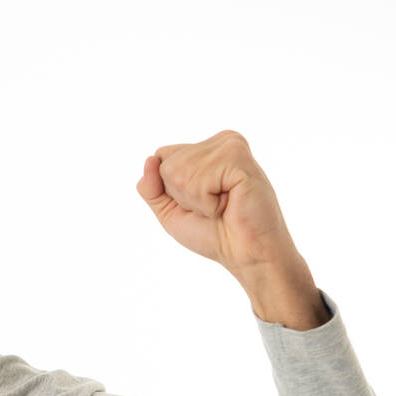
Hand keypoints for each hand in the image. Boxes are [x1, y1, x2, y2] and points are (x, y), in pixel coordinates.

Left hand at [135, 129, 301, 280]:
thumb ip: (151, 187)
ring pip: (178, 172)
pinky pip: (198, 181)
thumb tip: (149, 159)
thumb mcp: (169, 210)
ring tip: (222, 205)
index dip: (170, 190)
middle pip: (167, 165)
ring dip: (196, 201)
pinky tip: (230, 204)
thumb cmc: (213, 233)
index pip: (161, 158)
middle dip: (182, 196)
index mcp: (206, 148)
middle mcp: (220, 141)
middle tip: (213, 206)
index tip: (199, 202)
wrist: (246, 254)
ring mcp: (231, 145)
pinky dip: (208, 203)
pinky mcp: (239, 158)